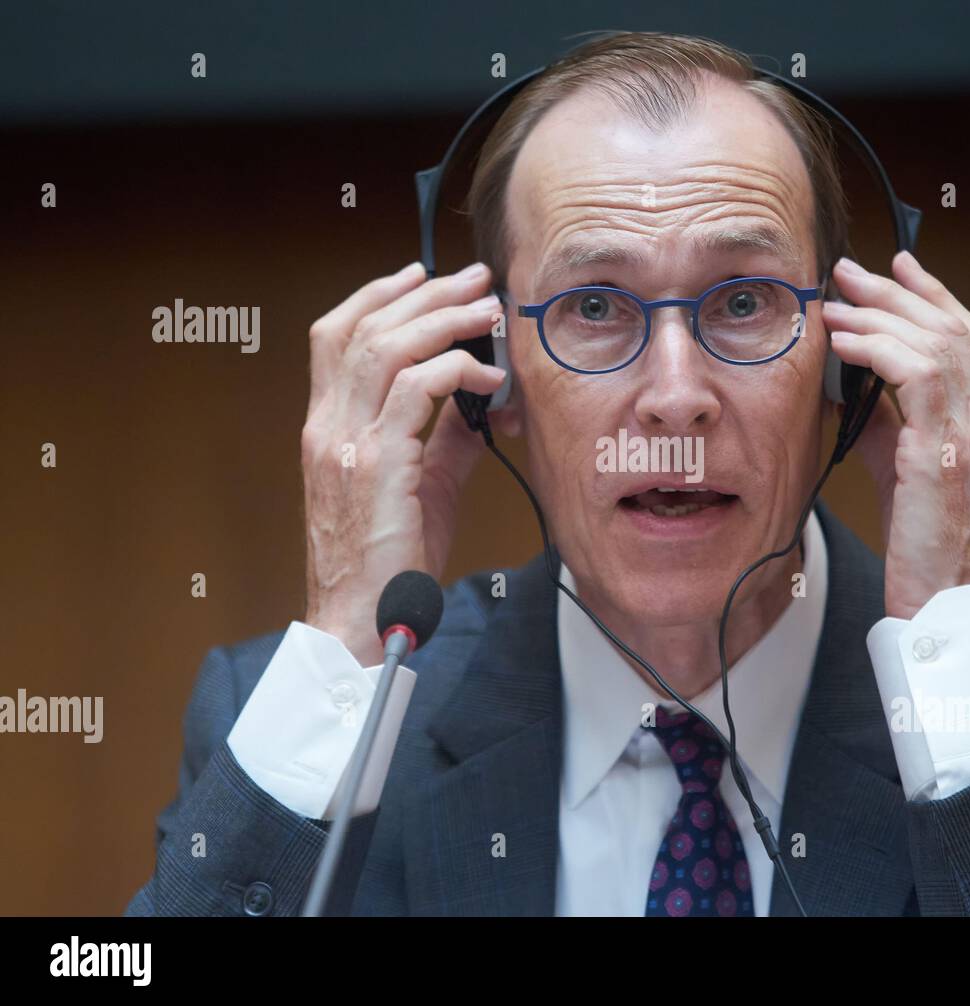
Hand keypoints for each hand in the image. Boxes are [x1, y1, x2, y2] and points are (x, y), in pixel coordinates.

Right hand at [301, 261, 507, 664]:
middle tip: (475, 279)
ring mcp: (346, 442)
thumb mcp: (421, 487)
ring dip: (443, 319)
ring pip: (386, 347)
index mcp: (328, 428)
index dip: (376, 294)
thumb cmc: (387, 562)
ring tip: (488, 309)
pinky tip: (488, 377)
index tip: (421, 273)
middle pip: (365, 328)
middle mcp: (328, 426)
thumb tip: (481, 402)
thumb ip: (444, 439)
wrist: (362, 620)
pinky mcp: (377, 464)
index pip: (335, 335)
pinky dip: (454, 371)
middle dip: (424, 294)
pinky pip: (415, 391)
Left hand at [823, 251, 969, 618]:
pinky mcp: (953, 450)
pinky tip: (845, 340)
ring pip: (938, 343)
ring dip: (881, 314)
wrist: (950, 612)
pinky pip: (917, 373)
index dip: (938, 298)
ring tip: (837, 300)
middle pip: (957, 330)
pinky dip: (878, 348)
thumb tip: (853, 383)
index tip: (903, 269)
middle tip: (855, 270)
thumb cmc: (929, 555)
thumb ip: (892, 426)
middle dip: (901, 292)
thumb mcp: (910, 476)